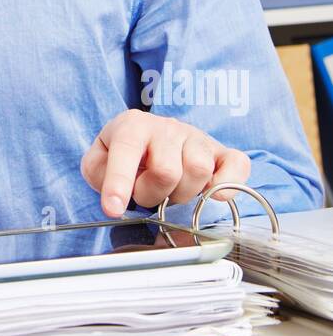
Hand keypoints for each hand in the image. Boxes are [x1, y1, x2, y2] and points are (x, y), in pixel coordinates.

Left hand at [81, 109, 250, 216]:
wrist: (154, 136)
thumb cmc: (127, 153)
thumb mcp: (99, 160)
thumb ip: (97, 172)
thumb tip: (114, 191)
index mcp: (133, 126)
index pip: (127, 150)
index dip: (119, 182)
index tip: (113, 209)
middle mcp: (167, 128)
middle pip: (166, 170)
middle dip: (153, 194)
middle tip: (147, 194)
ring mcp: (197, 138)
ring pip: (198, 170)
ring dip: (183, 193)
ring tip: (172, 190)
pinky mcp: (221, 152)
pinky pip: (237, 165)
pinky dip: (227, 183)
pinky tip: (212, 193)